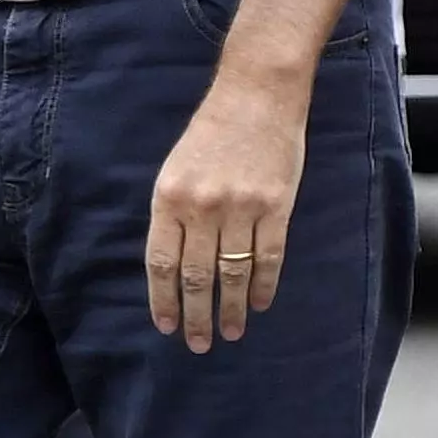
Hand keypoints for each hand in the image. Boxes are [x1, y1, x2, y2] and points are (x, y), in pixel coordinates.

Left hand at [145, 67, 306, 352]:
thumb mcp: (176, 168)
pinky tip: (257, 305)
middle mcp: (202, 207)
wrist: (257, 94)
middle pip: (196, 277)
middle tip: (198, 344)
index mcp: (169, 198)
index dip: (163, 300)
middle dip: (196, 316)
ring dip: (230, 309)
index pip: (161, 263)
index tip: (167, 326)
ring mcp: (241, 208)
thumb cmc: (212, 131)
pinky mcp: (276, 207)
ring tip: (230, 333)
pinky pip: (268, 257)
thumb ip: (172, 214)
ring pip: (233, 274)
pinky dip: (262, 286)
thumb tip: (171, 266)